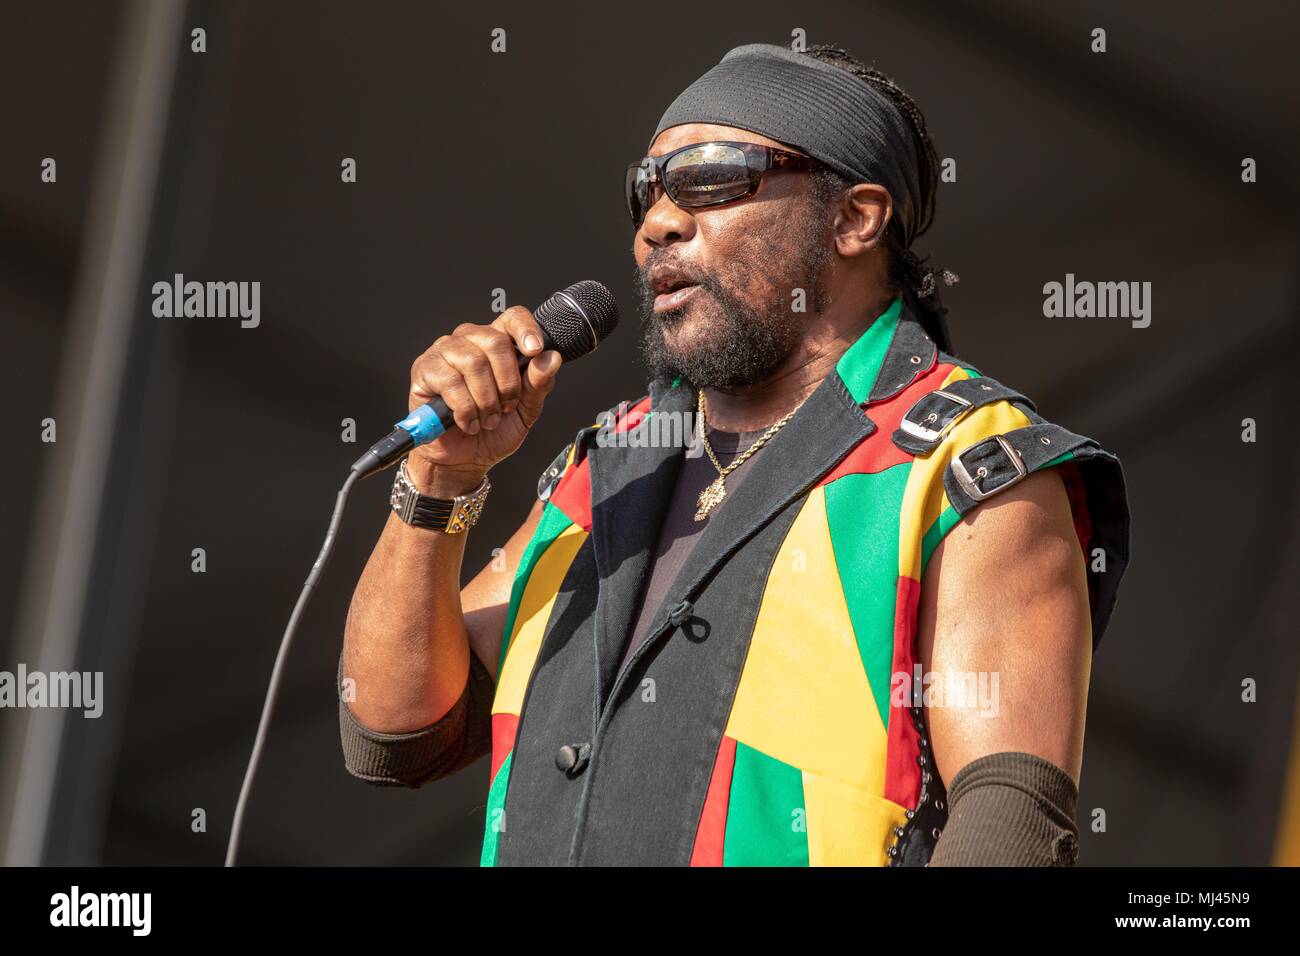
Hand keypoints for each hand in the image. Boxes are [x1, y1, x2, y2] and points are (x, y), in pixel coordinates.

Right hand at [405, 306, 561, 492]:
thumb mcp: (525, 411)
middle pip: (495, 341)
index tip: (535, 351)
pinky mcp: (424, 369)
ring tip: (486, 419)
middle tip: (505, 406)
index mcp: (497, 345)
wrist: (462, 460)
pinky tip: (468, 422)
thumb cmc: (492, 431)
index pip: (512, 318)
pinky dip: (465, 409)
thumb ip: (538, 385)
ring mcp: (445, 352)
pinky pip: (450, 381)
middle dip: (507, 382)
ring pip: (473, 362)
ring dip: (486, 400)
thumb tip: (551, 358)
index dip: (526, 329)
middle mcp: (470, 341)